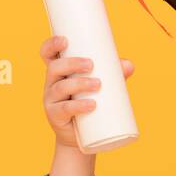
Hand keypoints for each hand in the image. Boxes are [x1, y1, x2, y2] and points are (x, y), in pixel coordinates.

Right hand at [40, 35, 134, 149]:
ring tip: (98, 84)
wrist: (86, 135)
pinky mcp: (55, 116)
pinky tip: (91, 105)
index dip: (51, 45)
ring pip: (60, 88)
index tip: (64, 40)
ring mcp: (51, 100)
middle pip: (54, 68)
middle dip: (72, 63)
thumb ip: (115, 73)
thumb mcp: (103, 85)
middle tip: (91, 64)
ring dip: (79, 84)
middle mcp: (52, 83)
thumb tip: (128, 65)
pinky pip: (64, 109)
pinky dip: (78, 106)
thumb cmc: (92, 102)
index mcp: (60, 71)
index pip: (48, 54)